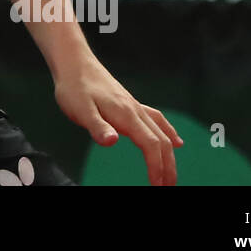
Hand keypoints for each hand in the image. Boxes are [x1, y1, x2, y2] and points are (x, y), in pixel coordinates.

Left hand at [53, 55, 182, 185]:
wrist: (74, 63)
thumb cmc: (74, 87)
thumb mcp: (80, 110)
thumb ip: (97, 126)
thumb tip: (112, 142)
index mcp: (126, 114)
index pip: (150, 144)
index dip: (157, 166)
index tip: (157, 185)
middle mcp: (135, 110)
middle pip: (161, 141)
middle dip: (168, 166)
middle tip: (168, 188)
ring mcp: (135, 106)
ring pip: (162, 132)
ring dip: (170, 155)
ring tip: (171, 175)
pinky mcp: (131, 104)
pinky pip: (157, 120)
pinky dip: (169, 133)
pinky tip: (176, 141)